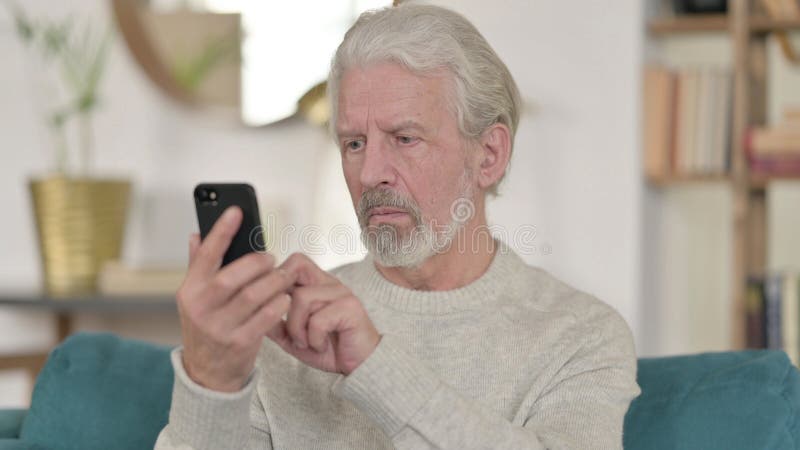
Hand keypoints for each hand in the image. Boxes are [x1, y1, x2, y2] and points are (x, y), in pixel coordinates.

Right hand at [176, 206, 296, 391]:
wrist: (208, 373)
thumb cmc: (207, 326)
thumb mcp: (195, 298)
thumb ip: (198, 265)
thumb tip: (196, 233)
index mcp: (189, 291)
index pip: (205, 255)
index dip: (221, 231)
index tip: (236, 210)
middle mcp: (201, 308)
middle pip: (233, 276)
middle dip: (257, 263)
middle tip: (271, 258)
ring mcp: (219, 327)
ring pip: (254, 296)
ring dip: (274, 282)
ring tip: (283, 276)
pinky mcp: (240, 343)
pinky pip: (267, 317)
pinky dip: (279, 304)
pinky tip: (285, 298)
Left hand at [266, 253, 380, 375]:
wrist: (360, 366)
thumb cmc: (330, 349)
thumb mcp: (295, 338)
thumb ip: (276, 325)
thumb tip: (251, 313)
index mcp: (317, 286)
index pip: (293, 262)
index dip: (275, 277)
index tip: (267, 302)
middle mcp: (329, 283)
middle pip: (297, 264)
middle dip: (282, 290)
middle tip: (281, 317)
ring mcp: (341, 293)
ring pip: (301, 298)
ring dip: (296, 327)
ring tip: (305, 342)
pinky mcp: (350, 308)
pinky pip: (318, 319)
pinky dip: (313, 338)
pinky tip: (319, 347)